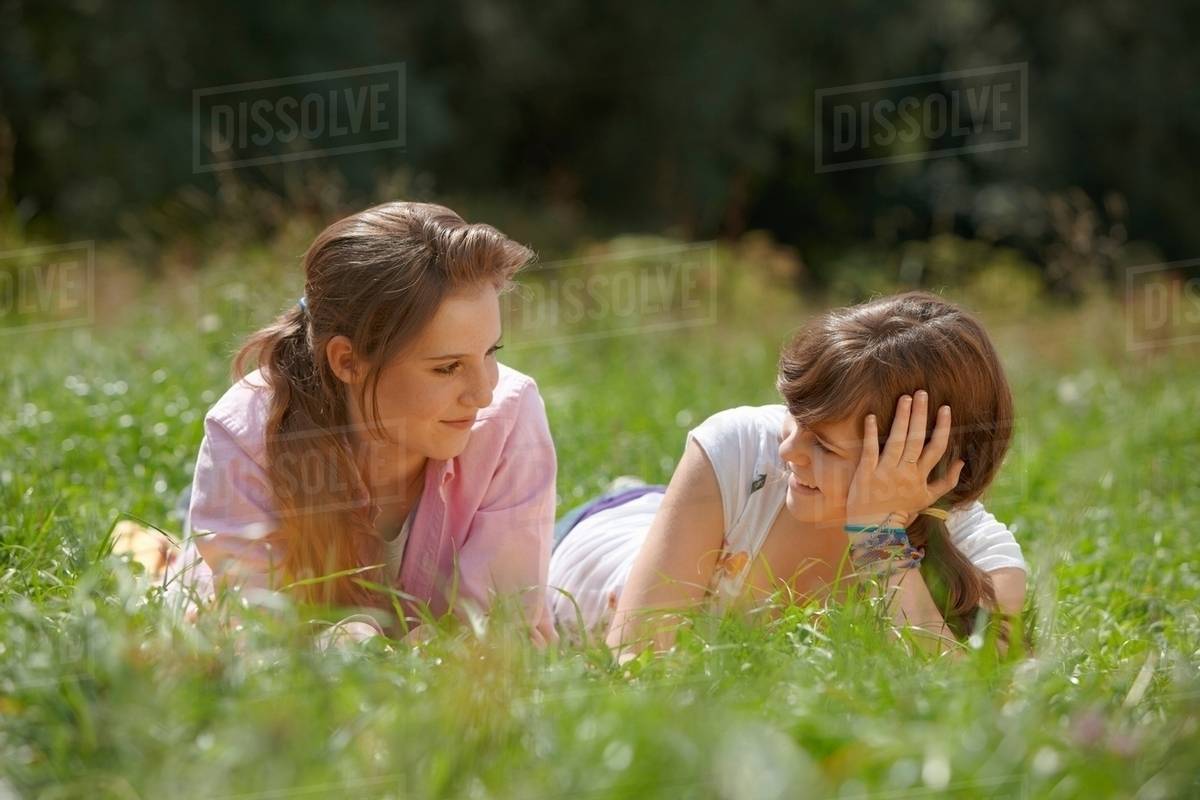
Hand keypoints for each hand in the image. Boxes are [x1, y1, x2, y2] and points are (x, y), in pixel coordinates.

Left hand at [845, 391, 964, 527]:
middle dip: (920, 415)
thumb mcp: (927, 499)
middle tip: (921, 393)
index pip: (936, 448)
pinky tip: (870, 416)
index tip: (944, 408)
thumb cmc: (901, 513)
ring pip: (897, 441)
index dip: (942, 427)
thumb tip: (962, 462)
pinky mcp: (866, 474)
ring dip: (901, 418)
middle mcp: (905, 473)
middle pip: (917, 439)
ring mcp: (885, 472)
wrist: (875, 531)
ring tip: (905, 398)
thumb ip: (947, 482)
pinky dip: (871, 434)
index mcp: (921, 478)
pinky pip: (870, 450)